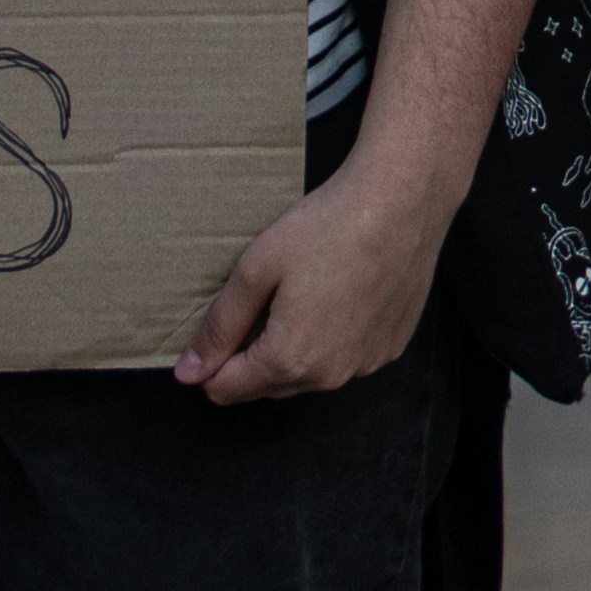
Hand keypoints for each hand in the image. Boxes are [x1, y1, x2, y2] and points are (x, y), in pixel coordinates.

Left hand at [178, 164, 453, 402]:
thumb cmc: (327, 227)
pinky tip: (343, 294)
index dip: (213, 360)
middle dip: (255, 354)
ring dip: (298, 349)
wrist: (402, 200)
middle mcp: (329, 376)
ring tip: (308, 292)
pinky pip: (347, 358)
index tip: (225, 320)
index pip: (226, 390)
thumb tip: (188, 374)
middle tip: (267, 298)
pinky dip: (336, 337)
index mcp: (289, 360)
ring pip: (310, 374)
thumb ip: (219, 327)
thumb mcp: (256, 270)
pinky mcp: (392, 346)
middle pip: (268, 385)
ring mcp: (366, 364)